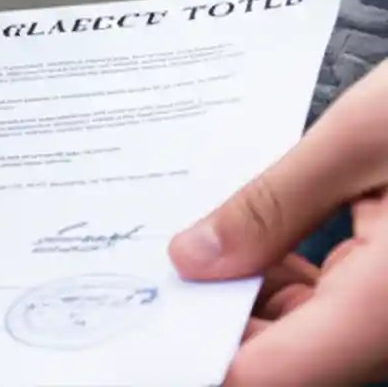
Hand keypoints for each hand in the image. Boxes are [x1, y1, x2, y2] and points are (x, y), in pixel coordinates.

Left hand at [168, 60, 387, 385]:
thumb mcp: (362, 138)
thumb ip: (271, 205)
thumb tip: (192, 257)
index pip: (265, 376)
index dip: (195, 356)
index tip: (140, 322)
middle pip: (282, 360)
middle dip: (212, 318)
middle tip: (149, 267)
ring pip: (308, 339)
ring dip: (247, 299)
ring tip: (195, 242)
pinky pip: (338, 313)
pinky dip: (291, 283)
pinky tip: (256, 237)